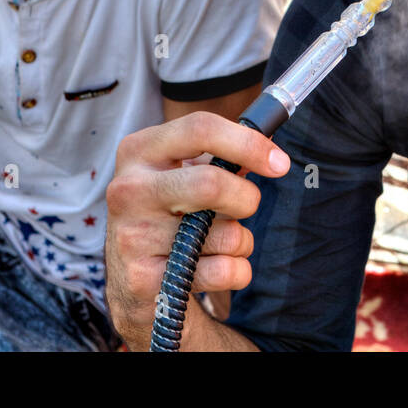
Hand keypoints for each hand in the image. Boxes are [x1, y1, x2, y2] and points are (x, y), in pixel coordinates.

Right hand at [104, 111, 289, 350]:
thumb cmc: (167, 210)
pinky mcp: (144, 278)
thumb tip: (268, 152)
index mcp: (139, 150)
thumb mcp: (180, 172)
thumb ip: (220, 156)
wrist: (131, 277)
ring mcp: (133, 235)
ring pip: (225, 235)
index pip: (200, 129)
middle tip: (248, 205)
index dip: (248, 143)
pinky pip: (222, 272)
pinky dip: (237, 271)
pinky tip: (215, 267)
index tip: (279, 162)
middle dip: (246, 198)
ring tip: (220, 241)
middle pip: (211, 183)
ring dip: (241, 240)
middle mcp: (128, 189)